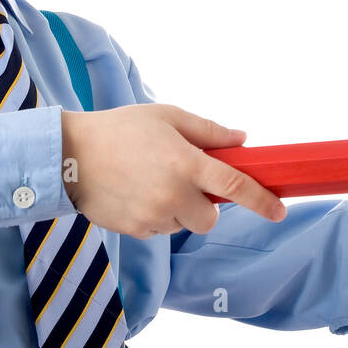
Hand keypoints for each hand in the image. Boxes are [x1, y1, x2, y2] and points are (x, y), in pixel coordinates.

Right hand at [61, 103, 286, 238]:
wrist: (68, 156)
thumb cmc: (120, 129)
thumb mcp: (167, 117)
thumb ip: (208, 131)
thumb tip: (242, 140)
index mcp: (186, 162)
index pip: (236, 187)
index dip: (262, 201)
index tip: (279, 211)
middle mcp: (173, 194)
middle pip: (212, 218)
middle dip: (207, 205)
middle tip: (186, 182)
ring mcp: (154, 216)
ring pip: (185, 224)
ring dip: (180, 210)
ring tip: (152, 182)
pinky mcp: (136, 230)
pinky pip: (161, 229)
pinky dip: (157, 216)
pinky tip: (136, 193)